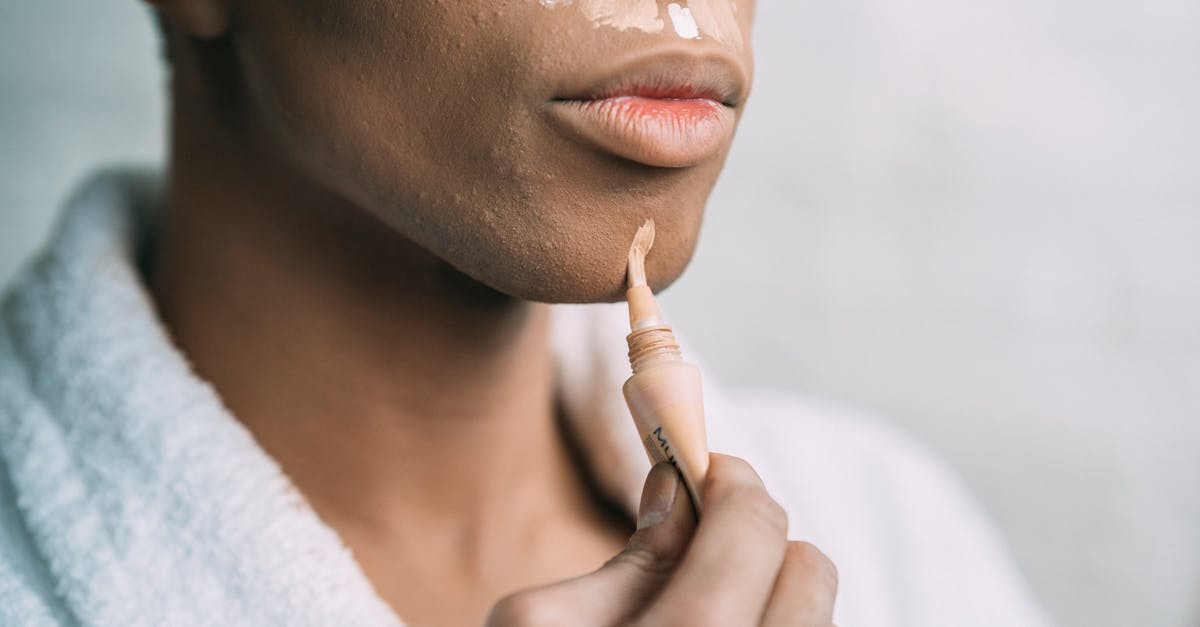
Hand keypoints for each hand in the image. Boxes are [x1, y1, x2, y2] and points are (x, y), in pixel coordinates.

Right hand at [485, 453, 837, 625]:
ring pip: (814, 622)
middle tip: (700, 538)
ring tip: (698, 607)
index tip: (703, 471)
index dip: (728, 481)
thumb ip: (626, 560)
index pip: (755, 526)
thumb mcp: (542, 626)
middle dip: (757, 538)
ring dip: (766, 596)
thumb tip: (677, 487)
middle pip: (811, 570)